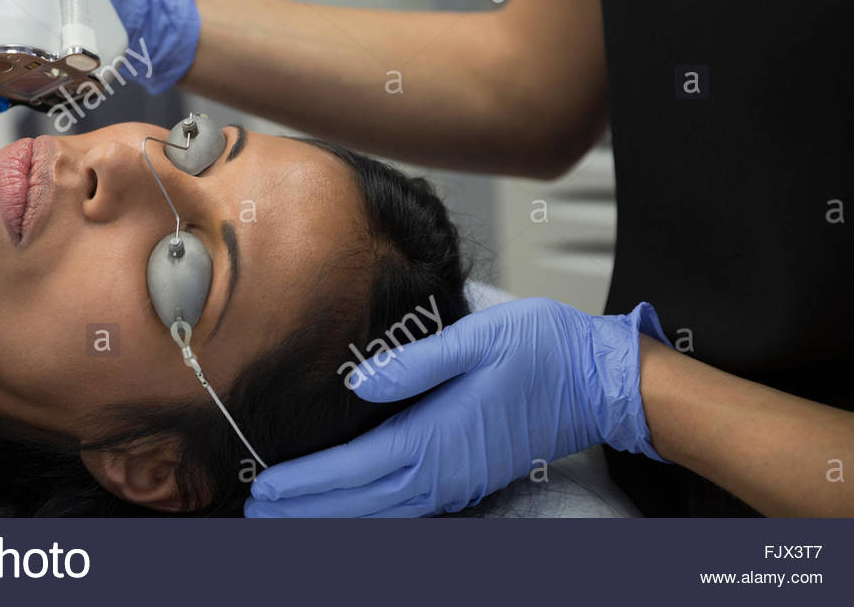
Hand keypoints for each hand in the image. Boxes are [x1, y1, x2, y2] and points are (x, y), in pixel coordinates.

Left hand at [245, 297, 670, 516]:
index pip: (355, 469)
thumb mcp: (474, 339)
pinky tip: (352, 504)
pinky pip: (408, 505)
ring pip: (383, 511)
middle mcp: (443, 469)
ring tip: (289, 511)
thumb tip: (358, 381)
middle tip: (257, 508)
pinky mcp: (467, 475)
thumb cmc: (540, 350)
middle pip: (361, 502)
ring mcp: (457, 478)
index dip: (305, 482)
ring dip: (333, 513)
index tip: (264, 487)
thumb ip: (414, 363)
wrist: (596, 377)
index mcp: (437, 437)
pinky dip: (371, 510)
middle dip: (306, 508)